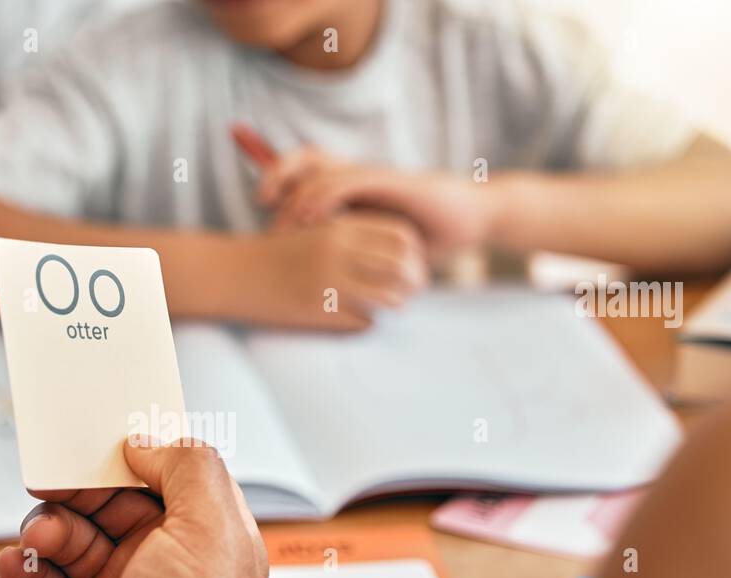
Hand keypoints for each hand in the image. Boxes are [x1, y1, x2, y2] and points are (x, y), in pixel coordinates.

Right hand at [0, 439, 267, 577]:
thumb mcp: (210, 528)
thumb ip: (187, 467)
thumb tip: (148, 444)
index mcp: (210, 543)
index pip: (172, 480)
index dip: (136, 456)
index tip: (98, 438)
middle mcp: (168, 570)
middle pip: (114, 505)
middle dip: (79, 491)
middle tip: (48, 480)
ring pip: (72, 540)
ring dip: (47, 531)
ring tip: (38, 541)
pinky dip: (24, 571)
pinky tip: (16, 567)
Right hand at [245, 213, 429, 328]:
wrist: (234, 274)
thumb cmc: (276, 253)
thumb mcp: (313, 231)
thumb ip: (349, 233)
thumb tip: (390, 247)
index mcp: (339, 229)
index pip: (400, 234)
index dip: (415, 250)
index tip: (413, 260)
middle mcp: (339, 254)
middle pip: (402, 266)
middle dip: (415, 280)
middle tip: (414, 288)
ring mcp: (329, 284)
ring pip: (389, 297)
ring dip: (397, 303)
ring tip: (392, 305)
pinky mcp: (319, 312)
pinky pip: (363, 321)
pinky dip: (369, 322)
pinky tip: (362, 318)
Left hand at [267, 158, 497, 255]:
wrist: (470, 221)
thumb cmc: (428, 234)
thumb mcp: (380, 242)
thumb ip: (353, 244)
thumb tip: (320, 267)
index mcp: (354, 186)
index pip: (309, 168)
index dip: (280, 173)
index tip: (260, 199)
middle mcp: (359, 175)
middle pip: (307, 158)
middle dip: (278, 172)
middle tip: (260, 200)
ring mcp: (374, 176)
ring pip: (321, 170)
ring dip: (296, 193)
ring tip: (281, 220)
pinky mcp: (390, 183)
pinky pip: (348, 182)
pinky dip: (324, 196)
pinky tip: (309, 217)